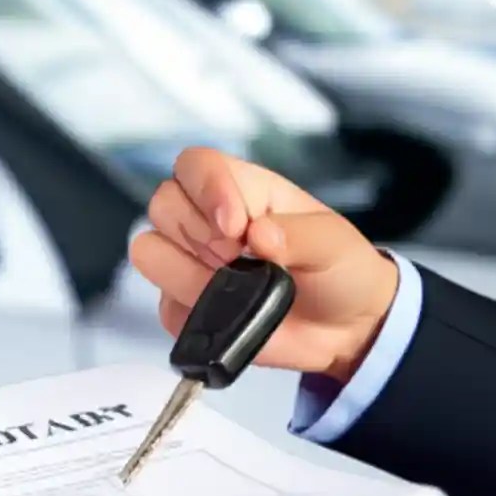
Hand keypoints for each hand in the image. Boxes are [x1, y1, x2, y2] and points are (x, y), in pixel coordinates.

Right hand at [130, 147, 399, 383]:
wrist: (346, 329)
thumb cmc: (339, 271)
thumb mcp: (336, 244)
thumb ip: (300, 234)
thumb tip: (259, 234)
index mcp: (240, 190)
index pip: (194, 165)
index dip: (206, 190)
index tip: (237, 227)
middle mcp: (205, 220)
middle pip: (162, 205)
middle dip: (200, 236)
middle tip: (240, 258)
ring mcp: (189, 263)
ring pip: (149, 252)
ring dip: (191, 274)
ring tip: (236, 288)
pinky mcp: (184, 306)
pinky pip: (164, 307)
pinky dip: (195, 313)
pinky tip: (230, 313)